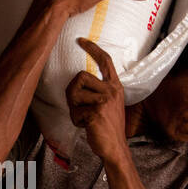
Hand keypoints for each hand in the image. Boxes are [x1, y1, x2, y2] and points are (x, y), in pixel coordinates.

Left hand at [67, 38, 127, 162]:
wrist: (115, 148)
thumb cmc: (106, 127)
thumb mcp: (107, 104)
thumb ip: (97, 91)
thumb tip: (77, 83)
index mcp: (115, 86)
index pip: (105, 61)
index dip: (92, 48)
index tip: (81, 40)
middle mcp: (111, 90)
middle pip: (79, 77)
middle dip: (73, 93)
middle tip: (80, 108)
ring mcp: (105, 100)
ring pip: (74, 94)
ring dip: (74, 109)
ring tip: (86, 118)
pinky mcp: (96, 112)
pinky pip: (75, 111)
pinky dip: (77, 121)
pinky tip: (88, 126)